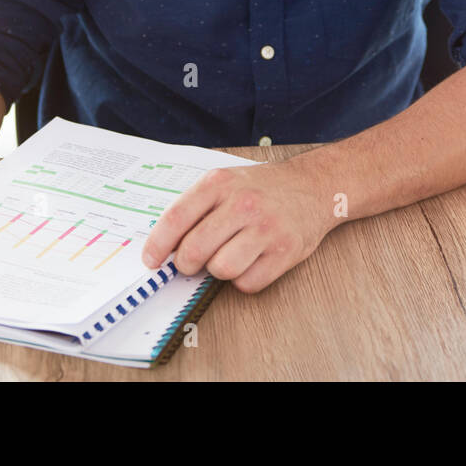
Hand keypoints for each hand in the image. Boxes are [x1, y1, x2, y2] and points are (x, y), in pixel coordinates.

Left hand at [141, 158, 337, 293]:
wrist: (314, 186)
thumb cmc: (263, 188)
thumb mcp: (226, 182)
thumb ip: (195, 207)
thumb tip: (164, 246)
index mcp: (220, 184)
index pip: (176, 219)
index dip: (158, 245)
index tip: (152, 261)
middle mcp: (243, 204)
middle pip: (194, 251)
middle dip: (187, 264)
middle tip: (193, 261)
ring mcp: (265, 228)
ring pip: (220, 270)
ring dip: (219, 270)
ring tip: (229, 255)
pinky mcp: (285, 252)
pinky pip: (247, 283)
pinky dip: (244, 279)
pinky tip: (251, 261)